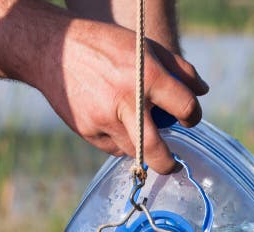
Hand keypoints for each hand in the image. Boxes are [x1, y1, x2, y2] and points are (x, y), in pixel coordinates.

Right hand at [36, 19, 207, 173]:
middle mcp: (126, 101)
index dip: (192, 116)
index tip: (189, 119)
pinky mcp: (87, 130)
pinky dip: (120, 140)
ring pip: (134, 151)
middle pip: (156, 150)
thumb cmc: (105, 46)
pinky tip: (112, 121)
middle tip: (174, 164)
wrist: (51, 48)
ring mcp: (104, 119)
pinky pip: (113, 147)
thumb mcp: (144, 46)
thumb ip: (178, 69)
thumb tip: (202, 92)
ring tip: (138, 128)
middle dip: (169, 164)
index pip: (185, 107)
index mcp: (146, 76)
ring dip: (142, 147)